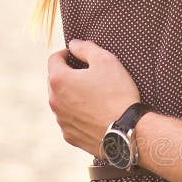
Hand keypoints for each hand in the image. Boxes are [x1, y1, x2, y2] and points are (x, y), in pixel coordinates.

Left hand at [47, 39, 140, 156]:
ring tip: (93, 97)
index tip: (74, 55)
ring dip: (72, 97)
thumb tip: (73, 44)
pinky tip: (94, 114)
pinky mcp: (70, 136)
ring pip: (62, 103)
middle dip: (68, 76)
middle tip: (88, 76)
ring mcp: (61, 121)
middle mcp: (54, 101)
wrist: (128, 130)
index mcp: (59, 80)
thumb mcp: (106, 60)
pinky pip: (70, 121)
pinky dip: (78, 116)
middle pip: (56, 82)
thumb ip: (86, 48)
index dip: (65, 54)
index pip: (53, 60)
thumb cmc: (117, 94)